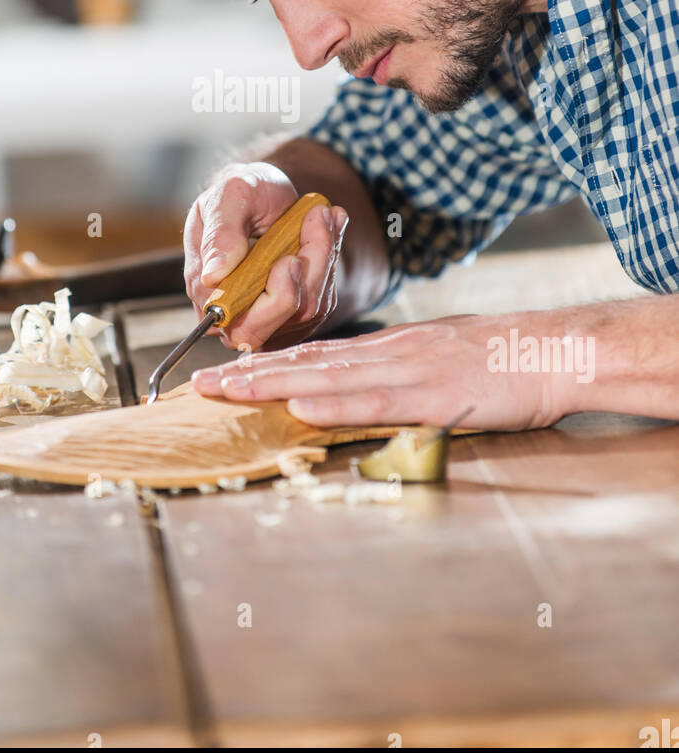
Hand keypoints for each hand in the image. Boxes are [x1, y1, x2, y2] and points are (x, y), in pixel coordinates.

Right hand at [183, 162, 348, 352]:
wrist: (262, 192)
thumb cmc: (240, 193)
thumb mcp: (228, 198)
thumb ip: (220, 234)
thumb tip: (213, 276)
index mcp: (208, 293)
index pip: (240, 321)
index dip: (272, 296)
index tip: (293, 258)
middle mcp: (235, 314)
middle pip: (281, 320)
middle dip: (307, 273)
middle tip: (317, 220)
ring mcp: (269, 317)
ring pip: (309, 308)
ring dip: (323, 256)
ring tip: (322, 213)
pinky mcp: (296, 311)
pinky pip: (323, 297)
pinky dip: (331, 257)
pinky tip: (329, 225)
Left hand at [191, 314, 572, 429]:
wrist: (553, 350)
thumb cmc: (503, 361)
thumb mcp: (440, 358)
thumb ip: (400, 373)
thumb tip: (363, 387)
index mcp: (390, 348)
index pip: (317, 356)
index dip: (268, 364)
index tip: (226, 373)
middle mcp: (388, 353)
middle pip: (307, 363)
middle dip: (250, 374)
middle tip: (199, 385)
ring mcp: (408, 371)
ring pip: (327, 377)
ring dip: (272, 385)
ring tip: (227, 391)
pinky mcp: (433, 394)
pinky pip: (375, 400)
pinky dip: (335, 403)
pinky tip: (299, 405)